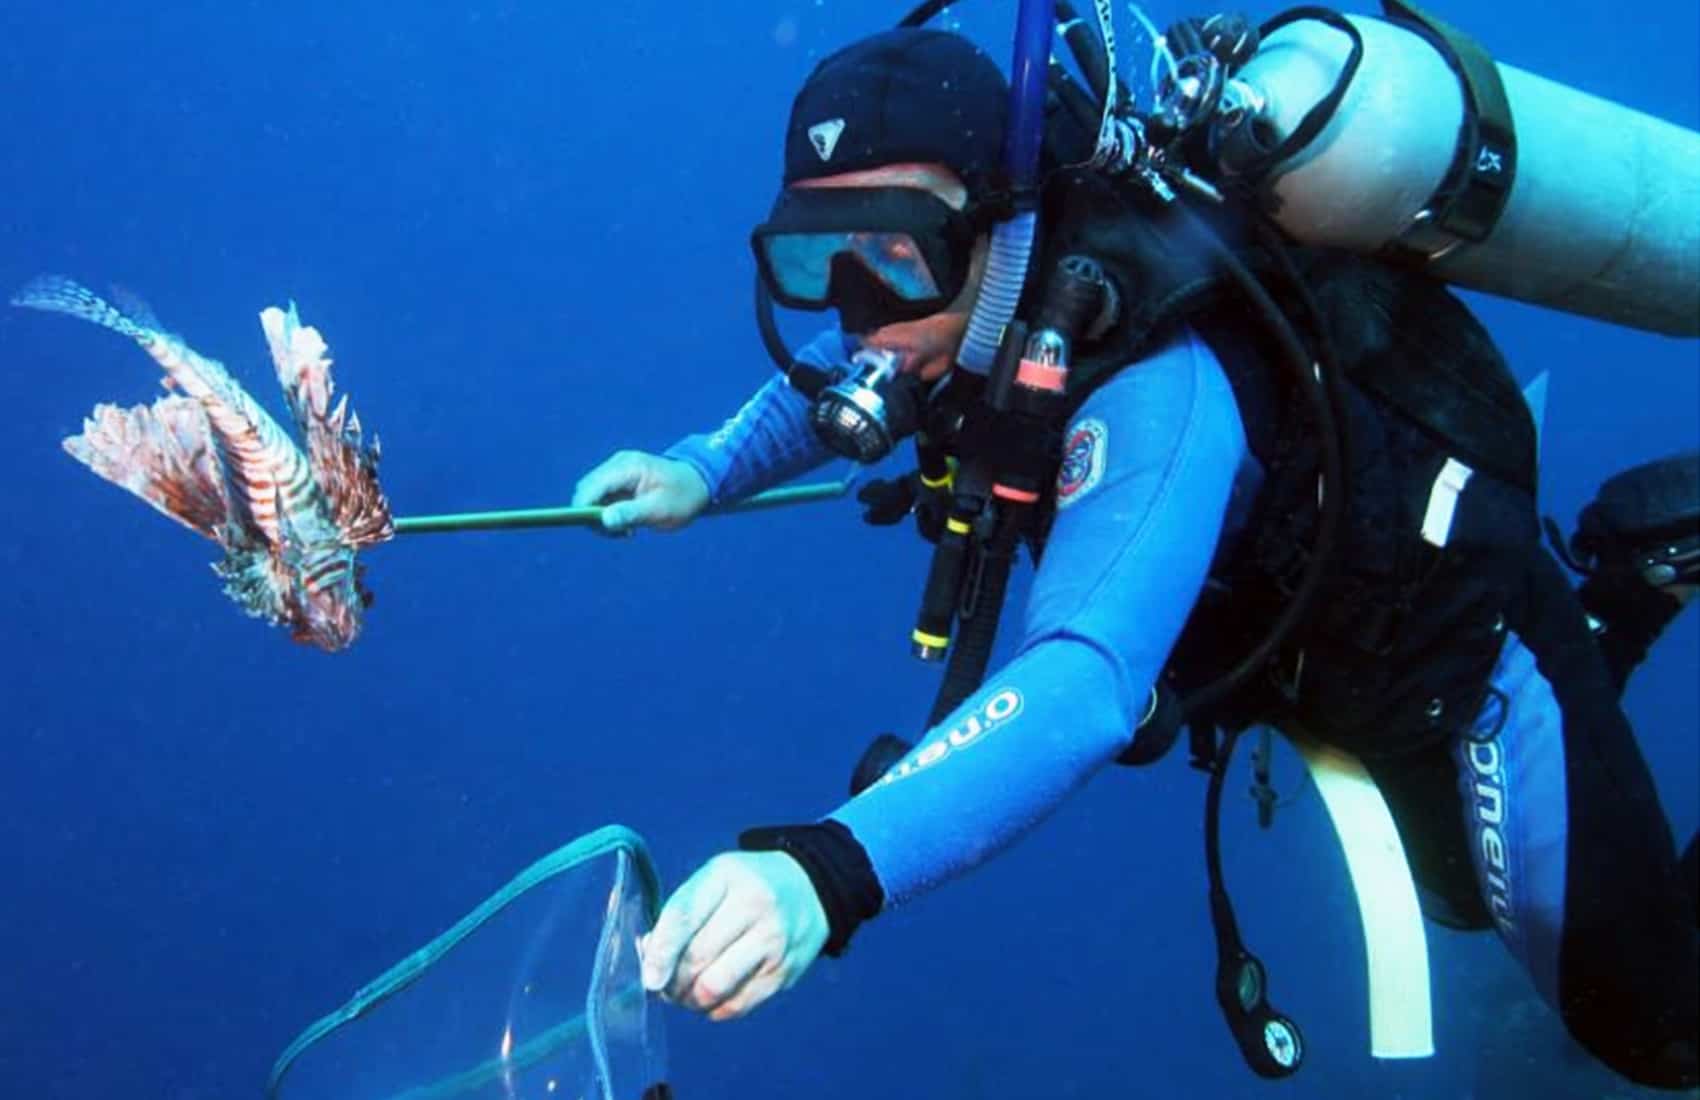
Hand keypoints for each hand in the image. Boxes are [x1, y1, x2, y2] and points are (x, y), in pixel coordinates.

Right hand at [571, 450, 709, 533]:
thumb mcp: (661, 510)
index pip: (591, 487)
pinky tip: (627, 524)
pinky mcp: (618, 480)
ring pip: (591, 496)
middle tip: (618, 533)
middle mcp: (617, 464)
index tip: (596, 530)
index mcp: (627, 467)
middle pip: (586, 490)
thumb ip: (631, 513)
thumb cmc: (683, 497)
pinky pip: (601, 498)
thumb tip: (604, 520)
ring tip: (626, 530)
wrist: (698, 484)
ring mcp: (616, 470)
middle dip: (592, 515)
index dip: (583, 509)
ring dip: (600, 517)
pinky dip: (608, 513)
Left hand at [638, 851, 827, 1020]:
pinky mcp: (784, 972)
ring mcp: (773, 941)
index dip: (660, 952)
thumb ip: (679, 914)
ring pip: (714, 987)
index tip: (648, 977)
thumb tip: (648, 959)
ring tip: (683, 994)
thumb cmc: (747, 886)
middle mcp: (754, 906)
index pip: (684, 916)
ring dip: (689, 999)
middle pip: (697, 957)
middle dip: (671, 980)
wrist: (811, 888)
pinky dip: (713, 1009)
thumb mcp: (714, 879)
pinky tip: (709, 998)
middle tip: (662, 985)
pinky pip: (737, 1006)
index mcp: (727, 876)